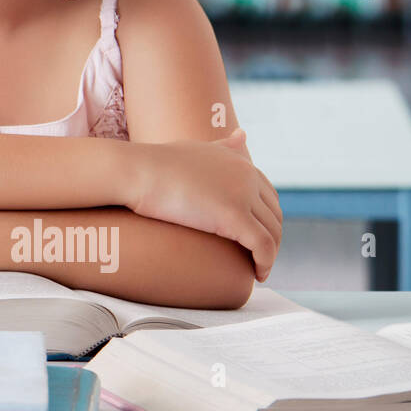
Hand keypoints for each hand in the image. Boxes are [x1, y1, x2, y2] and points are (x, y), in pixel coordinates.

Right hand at [126, 127, 281, 280]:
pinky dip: (265, 263)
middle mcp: (247, 176)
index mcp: (240, 162)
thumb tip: (243, 135)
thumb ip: (222, 146)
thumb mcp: (197, 149)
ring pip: (272, 233)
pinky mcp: (234, 216)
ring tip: (257, 269)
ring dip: (270, 255)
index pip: (269, 196)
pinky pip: (262, 246)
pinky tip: (258, 275)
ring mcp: (243, 195)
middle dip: (272, 238)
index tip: (256, 237)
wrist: (136, 171)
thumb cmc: (156, 163)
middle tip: (257, 257)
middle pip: (274, 215)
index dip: (267, 219)